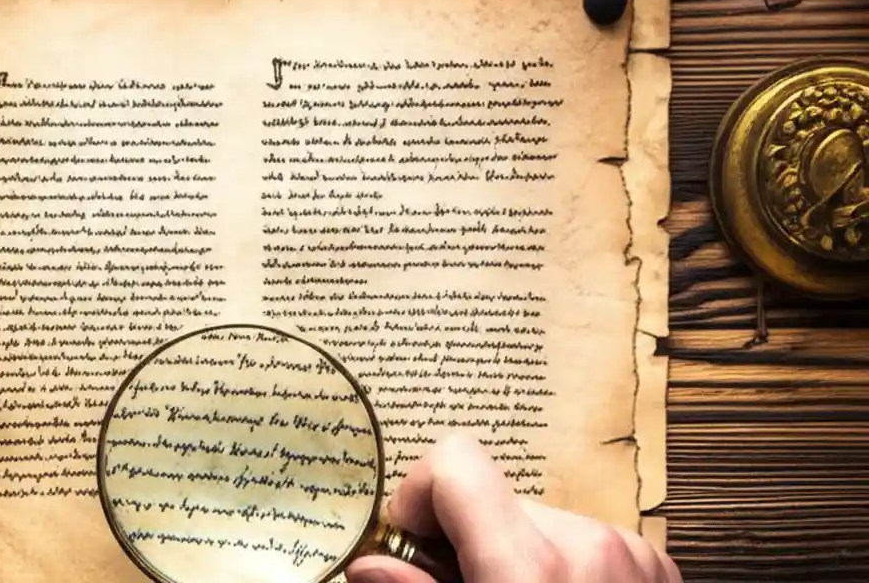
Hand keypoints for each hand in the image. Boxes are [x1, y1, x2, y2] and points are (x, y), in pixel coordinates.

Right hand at [346, 433, 680, 582]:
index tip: (417, 539)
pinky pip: (590, 542)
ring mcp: (633, 556)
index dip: (421, 492)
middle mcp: (589, 546)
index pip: (456, 460)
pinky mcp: (661, 569)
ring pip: (543, 521)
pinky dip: (568, 569)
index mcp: (531, 567)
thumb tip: (367, 567)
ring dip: (522, 556)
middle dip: (471, 537)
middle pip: (496, 496)